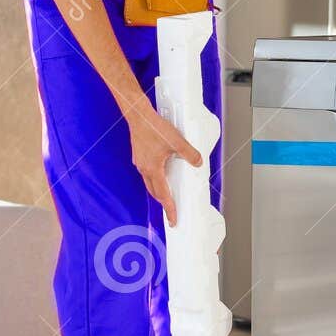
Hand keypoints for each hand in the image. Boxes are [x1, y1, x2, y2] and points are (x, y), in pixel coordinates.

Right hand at [124, 97, 201, 227]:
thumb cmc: (153, 127)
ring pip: (149, 182)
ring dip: (158, 190)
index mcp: (154, 170)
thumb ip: (189, 154)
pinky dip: (154, 177)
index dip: (170, 209)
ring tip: (167, 193)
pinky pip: (147, 172)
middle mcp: (145, 169)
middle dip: (163, 202)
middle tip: (171, 209)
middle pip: (155, 192)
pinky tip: (160, 171)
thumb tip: (198, 162)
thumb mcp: (177, 141)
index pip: (164, 196)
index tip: (172, 219)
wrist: (138, 115)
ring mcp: (140, 162)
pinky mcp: (139, 155)